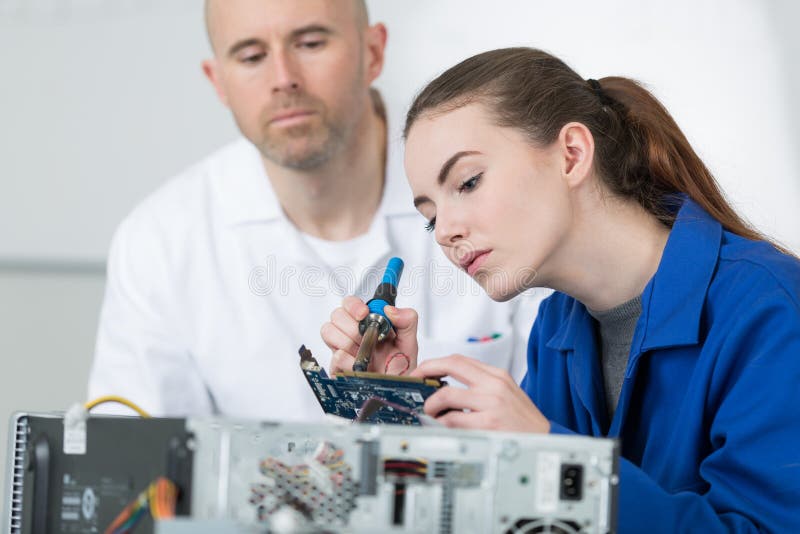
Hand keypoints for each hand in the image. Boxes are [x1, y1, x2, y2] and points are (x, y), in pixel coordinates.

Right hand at [321, 296, 418, 375]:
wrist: (395, 393)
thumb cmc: (400, 368)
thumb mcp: (409, 342)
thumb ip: (407, 320)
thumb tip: (390, 309)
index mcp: (368, 323)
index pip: (350, 303)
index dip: (354, 306)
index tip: (364, 314)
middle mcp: (352, 333)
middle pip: (337, 315)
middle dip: (353, 327)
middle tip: (367, 338)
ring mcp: (342, 349)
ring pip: (329, 332)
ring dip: (349, 342)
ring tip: (365, 353)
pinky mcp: (337, 366)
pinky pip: (335, 356)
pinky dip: (350, 361)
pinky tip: (361, 366)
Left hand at [409, 355, 549, 433]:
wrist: (546, 440)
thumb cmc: (524, 420)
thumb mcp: (506, 393)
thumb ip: (481, 385)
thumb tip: (447, 386)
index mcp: (497, 375)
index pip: (459, 359)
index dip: (435, 363)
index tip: (423, 370)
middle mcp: (493, 384)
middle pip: (451, 365)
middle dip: (426, 370)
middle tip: (416, 380)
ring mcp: (491, 403)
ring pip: (446, 394)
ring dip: (431, 404)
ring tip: (431, 412)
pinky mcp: (488, 422)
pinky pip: (453, 419)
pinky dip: (441, 423)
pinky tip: (442, 426)